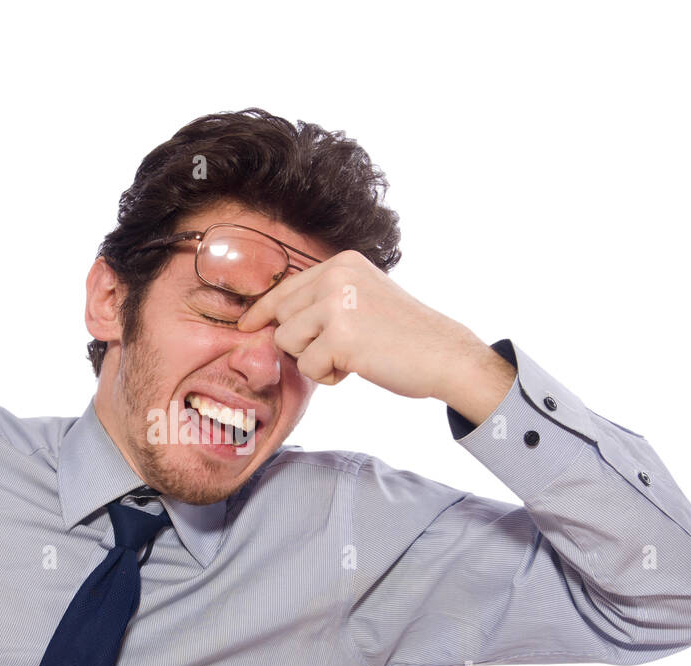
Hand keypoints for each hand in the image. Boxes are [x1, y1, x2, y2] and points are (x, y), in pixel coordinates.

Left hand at [236, 250, 515, 422]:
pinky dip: (331, 376)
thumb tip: (273, 317)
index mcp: (343, 263)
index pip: (285, 287)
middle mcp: (337, 276)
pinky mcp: (340, 336)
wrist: (445, 355)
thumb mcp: (364, 297)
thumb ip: (326, 298)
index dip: (262, 310)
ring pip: (288, 342)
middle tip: (341, 348)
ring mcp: (337, 304)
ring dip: (315, 359)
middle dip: (301, 341)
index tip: (245, 324)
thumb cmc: (405, 336)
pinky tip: (359, 367)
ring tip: (352, 355)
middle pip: (281, 316)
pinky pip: (309, 367)